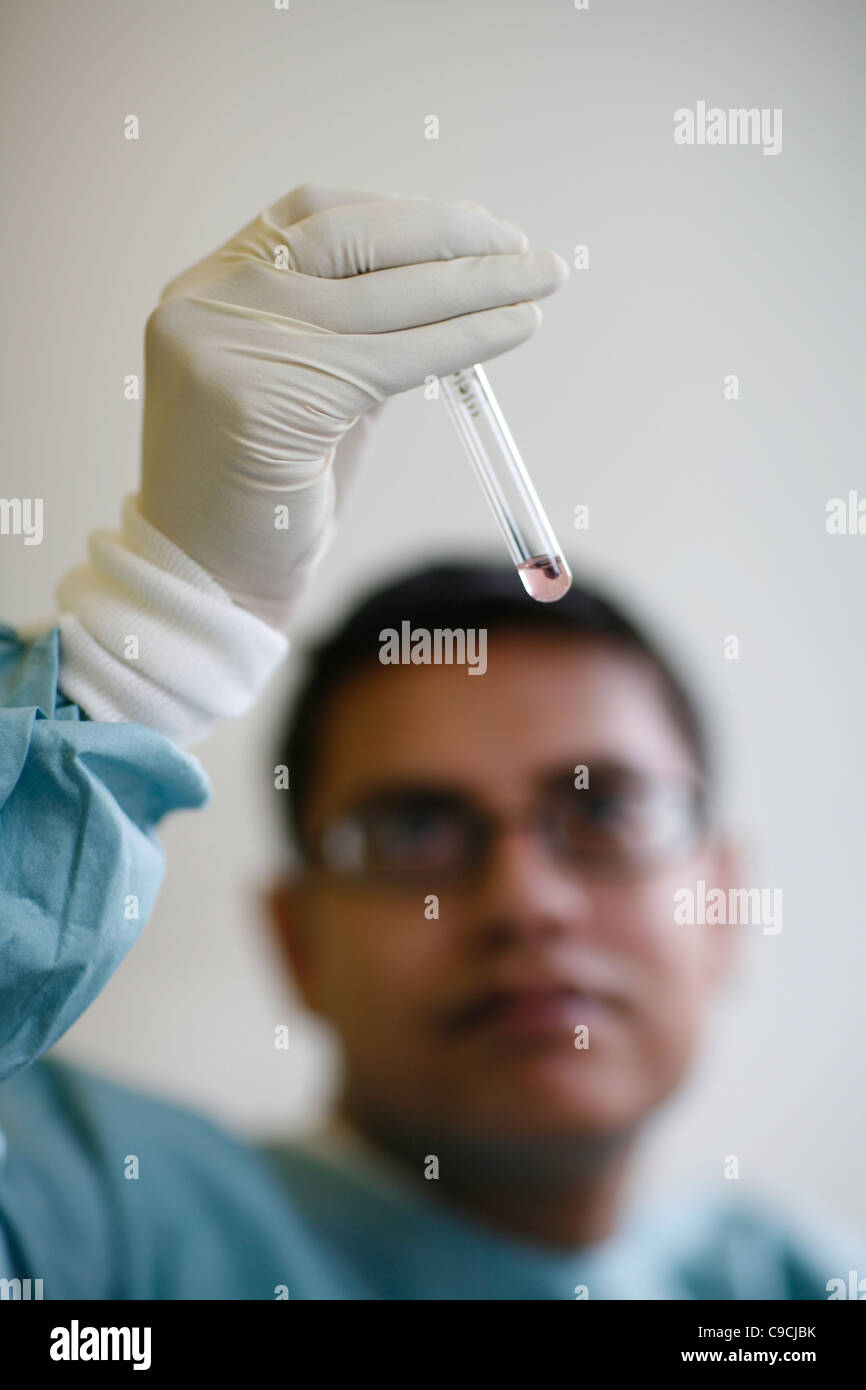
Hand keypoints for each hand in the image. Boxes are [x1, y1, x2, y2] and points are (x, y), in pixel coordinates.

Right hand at [138, 183, 568, 627]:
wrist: (209, 584)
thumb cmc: (262, 496)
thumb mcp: (304, 390)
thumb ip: (351, 334)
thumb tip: (447, 284)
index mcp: (209, 289)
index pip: (314, 216)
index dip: (402, 215)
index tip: (473, 227)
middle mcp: (209, 303)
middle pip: (349, 237)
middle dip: (448, 235)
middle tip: (521, 248)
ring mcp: (227, 346)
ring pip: (380, 296)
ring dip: (476, 284)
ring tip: (541, 280)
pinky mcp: (264, 399)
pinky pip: (392, 356)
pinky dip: (464, 338)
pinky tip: (515, 328)